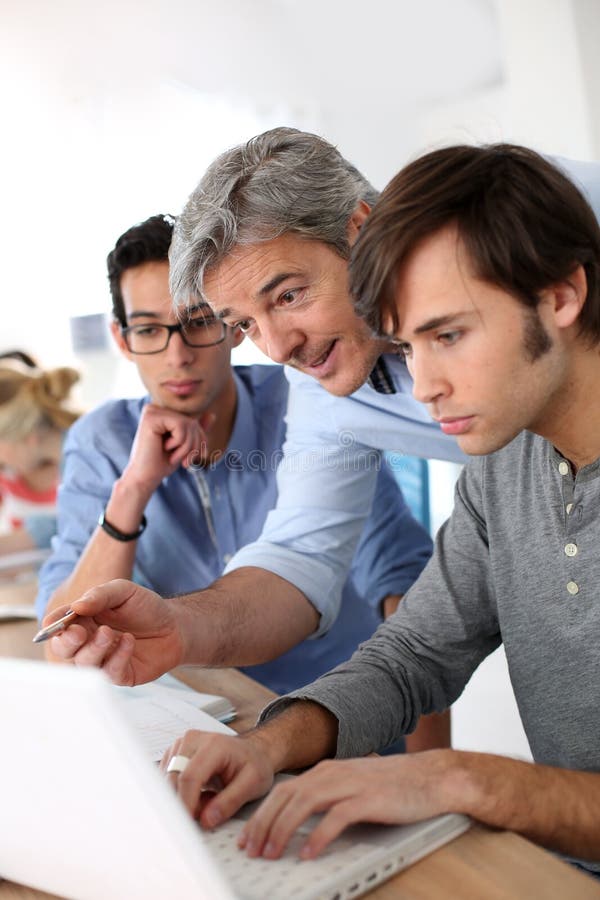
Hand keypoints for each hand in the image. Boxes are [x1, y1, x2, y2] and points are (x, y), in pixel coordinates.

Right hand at [45, 579, 183, 684]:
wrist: (176, 625)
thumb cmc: (146, 608)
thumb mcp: (124, 591)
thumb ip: (100, 595)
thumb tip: (77, 606)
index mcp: (84, 621)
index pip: (59, 625)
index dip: (53, 625)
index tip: (54, 623)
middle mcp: (88, 642)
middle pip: (64, 650)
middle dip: (67, 643)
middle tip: (78, 632)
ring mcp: (103, 660)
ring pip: (84, 664)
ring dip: (93, 649)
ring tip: (109, 633)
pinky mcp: (120, 675)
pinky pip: (110, 673)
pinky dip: (117, 657)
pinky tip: (129, 642)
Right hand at [122, 404, 213, 494]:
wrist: (144, 478)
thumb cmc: (162, 463)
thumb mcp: (185, 446)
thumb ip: (195, 430)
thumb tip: (212, 414)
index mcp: (162, 413)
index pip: (193, 420)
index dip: (201, 439)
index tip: (195, 457)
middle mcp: (155, 408)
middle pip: (192, 421)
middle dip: (195, 445)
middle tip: (186, 461)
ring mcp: (152, 411)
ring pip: (189, 424)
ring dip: (187, 447)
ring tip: (174, 458)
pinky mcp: (150, 418)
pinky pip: (181, 426)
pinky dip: (180, 444)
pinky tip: (165, 449)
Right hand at [160, 730, 275, 826]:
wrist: (251, 751)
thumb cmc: (253, 764)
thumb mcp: (253, 783)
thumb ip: (230, 802)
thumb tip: (206, 820)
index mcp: (214, 745)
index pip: (189, 777)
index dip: (186, 804)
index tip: (188, 826)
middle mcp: (192, 740)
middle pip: (174, 780)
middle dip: (185, 803)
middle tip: (206, 813)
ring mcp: (180, 745)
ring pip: (167, 781)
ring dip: (181, 798)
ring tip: (207, 799)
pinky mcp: (174, 754)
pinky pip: (167, 780)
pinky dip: (178, 793)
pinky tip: (197, 793)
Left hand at [239, 750, 454, 859]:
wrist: (431, 777)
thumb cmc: (393, 786)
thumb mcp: (351, 786)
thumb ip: (326, 797)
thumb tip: (298, 821)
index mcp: (326, 771)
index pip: (282, 792)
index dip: (261, 814)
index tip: (248, 837)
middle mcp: (332, 774)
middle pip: (286, 797)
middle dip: (263, 824)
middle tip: (250, 849)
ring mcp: (350, 784)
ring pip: (303, 804)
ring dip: (283, 829)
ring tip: (272, 852)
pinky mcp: (368, 799)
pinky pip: (336, 817)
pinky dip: (318, 835)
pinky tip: (308, 852)